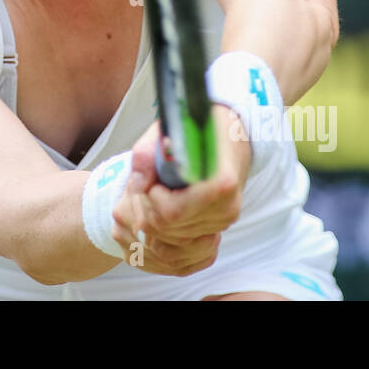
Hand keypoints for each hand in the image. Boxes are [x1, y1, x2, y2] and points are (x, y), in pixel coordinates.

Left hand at [110, 105, 251, 275]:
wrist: (233, 134)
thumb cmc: (197, 128)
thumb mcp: (167, 129)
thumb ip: (146, 155)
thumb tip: (136, 185)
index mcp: (220, 184)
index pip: (171, 212)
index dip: (152, 197)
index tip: (152, 179)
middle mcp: (226, 208)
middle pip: (168, 229)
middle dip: (147, 209)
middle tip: (148, 186)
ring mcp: (225, 220)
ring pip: (172, 239)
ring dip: (154, 219)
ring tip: (156, 192)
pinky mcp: (220, 226)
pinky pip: (183, 240)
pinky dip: (166, 227)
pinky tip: (164, 203)